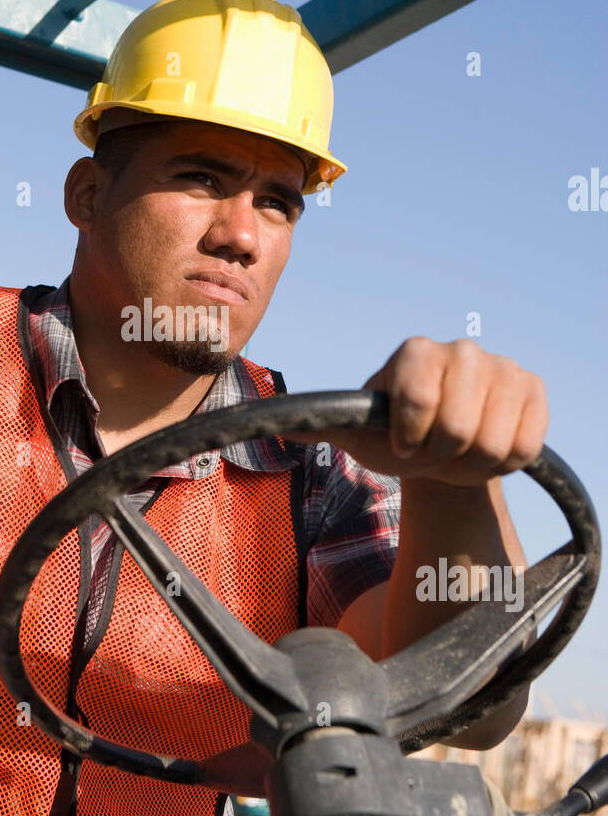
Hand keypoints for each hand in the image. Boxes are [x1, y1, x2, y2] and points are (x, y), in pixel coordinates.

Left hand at [323, 337, 547, 485]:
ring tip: (457, 454)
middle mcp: (461, 351)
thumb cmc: (397, 435)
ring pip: (493, 442)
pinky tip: (487, 450)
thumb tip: (281, 424)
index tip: (401, 444)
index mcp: (415, 353)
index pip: (417, 398)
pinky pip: (525, 446)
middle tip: (431, 453)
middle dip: (439, 456)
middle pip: (458, 427)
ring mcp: (503, 367)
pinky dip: (503, 464)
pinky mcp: (533, 390)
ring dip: (470, 464)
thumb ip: (320, 425)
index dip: (408, 438)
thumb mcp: (358, 433)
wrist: (442, 443)